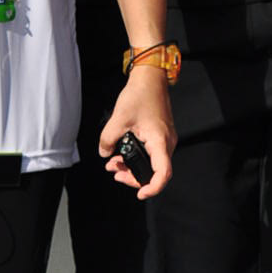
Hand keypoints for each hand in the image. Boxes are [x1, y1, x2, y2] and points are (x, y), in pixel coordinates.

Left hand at [98, 69, 174, 198]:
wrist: (150, 78)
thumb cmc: (140, 94)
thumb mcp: (118, 118)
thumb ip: (108, 140)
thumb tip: (105, 153)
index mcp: (160, 141)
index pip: (163, 173)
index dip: (153, 188)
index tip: (140, 194)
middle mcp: (166, 143)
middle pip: (155, 172)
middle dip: (133, 177)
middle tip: (115, 173)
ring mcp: (164, 140)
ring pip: (151, 164)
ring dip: (132, 167)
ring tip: (113, 164)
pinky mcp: (159, 136)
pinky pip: (150, 154)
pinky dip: (136, 158)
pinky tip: (120, 154)